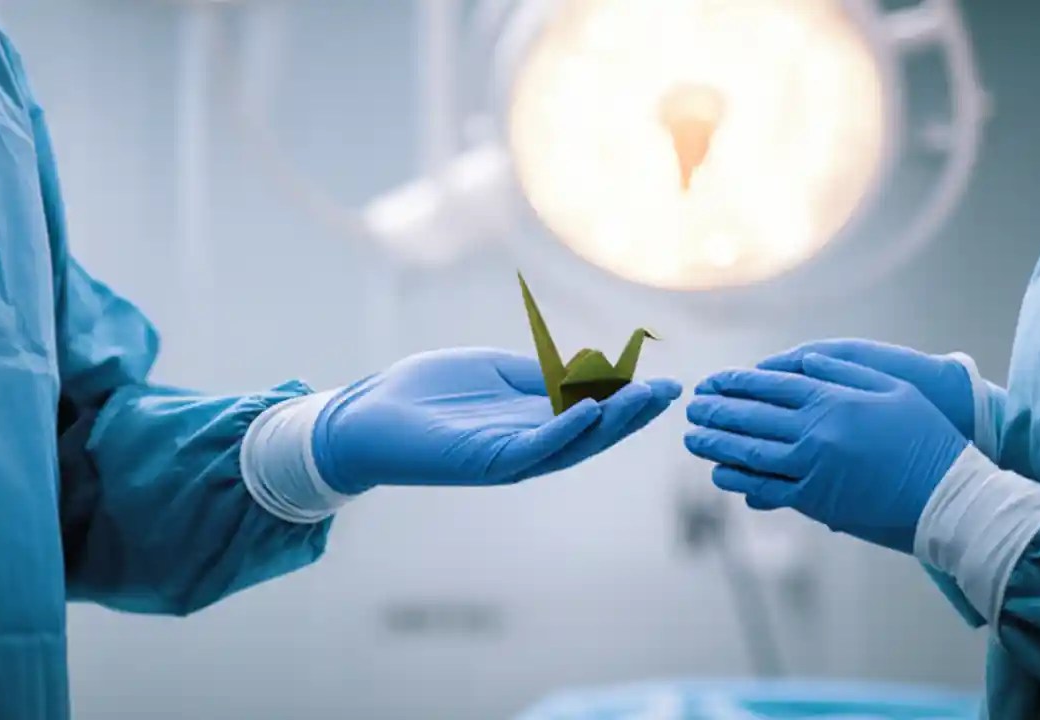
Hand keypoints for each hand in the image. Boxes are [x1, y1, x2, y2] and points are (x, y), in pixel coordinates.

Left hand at [314, 348, 680, 493]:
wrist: (369, 413)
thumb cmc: (427, 390)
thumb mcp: (495, 372)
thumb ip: (538, 376)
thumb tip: (588, 370)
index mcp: (532, 423)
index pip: (592, 413)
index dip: (628, 400)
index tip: (667, 383)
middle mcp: (528, 445)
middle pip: (592, 433)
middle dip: (632, 414)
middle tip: (670, 394)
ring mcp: (508, 457)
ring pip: (571, 445)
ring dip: (609, 424)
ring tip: (643, 400)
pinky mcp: (483, 462)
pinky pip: (531, 450)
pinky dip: (561, 432)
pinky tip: (586, 412)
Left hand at [684, 354, 965, 553]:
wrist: (949, 496)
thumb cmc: (926, 438)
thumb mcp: (890, 389)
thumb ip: (842, 372)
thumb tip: (801, 363)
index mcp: (833, 400)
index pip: (770, 386)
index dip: (736, 383)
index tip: (712, 381)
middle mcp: (815, 432)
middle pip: (751, 418)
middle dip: (716, 411)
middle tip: (691, 407)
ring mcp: (812, 469)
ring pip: (750, 453)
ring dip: (717, 444)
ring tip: (693, 438)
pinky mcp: (815, 502)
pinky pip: (766, 488)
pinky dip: (739, 479)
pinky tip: (721, 473)